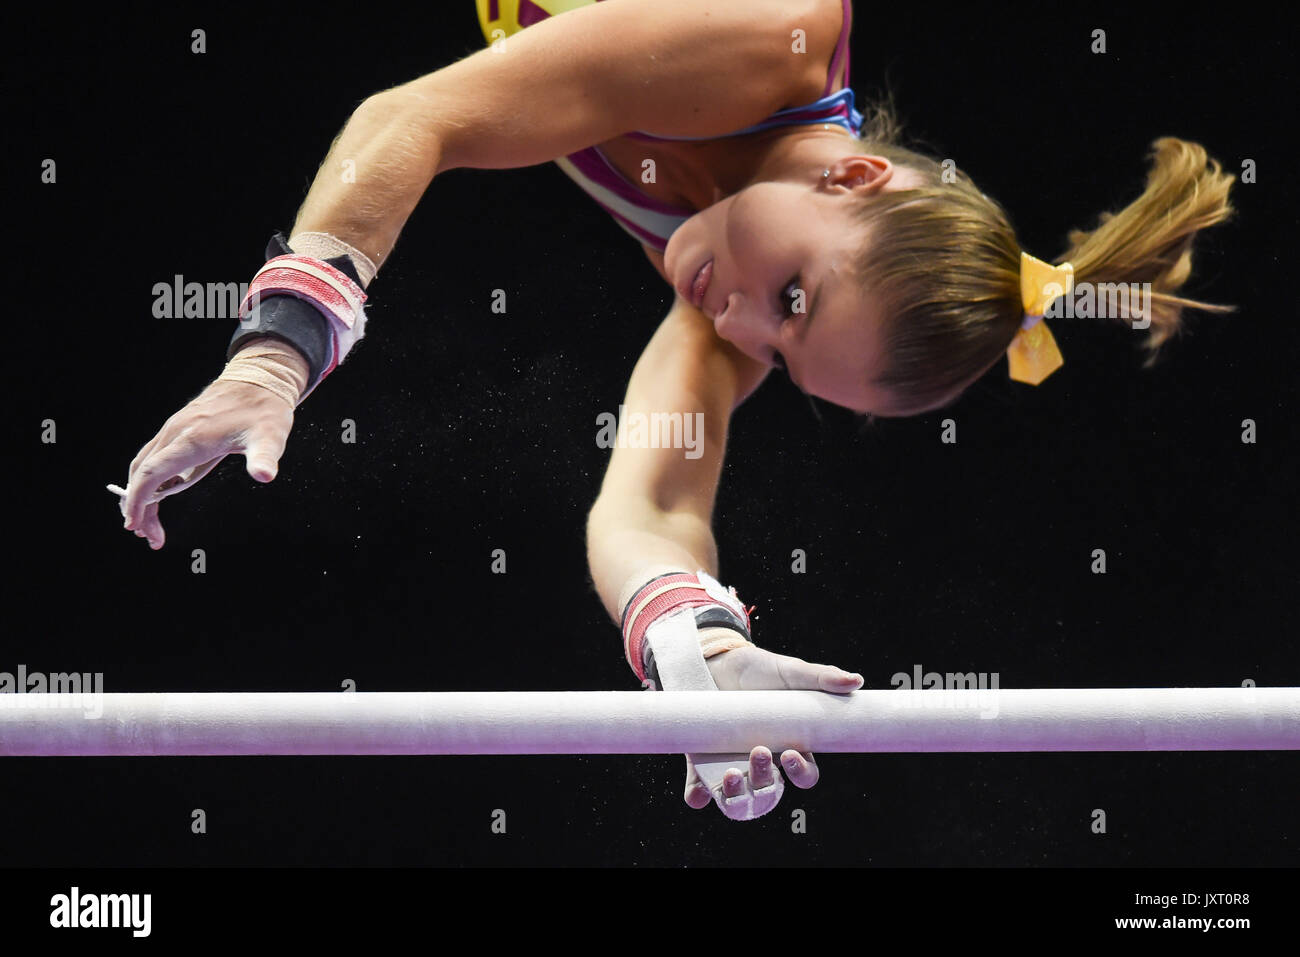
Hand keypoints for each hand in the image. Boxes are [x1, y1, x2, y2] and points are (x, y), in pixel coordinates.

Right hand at [115, 379, 294, 548]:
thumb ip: (265, 457)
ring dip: (143, 495)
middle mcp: (176, 433)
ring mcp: (175, 429)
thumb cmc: (264, 409)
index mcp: (192, 439)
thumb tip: (265, 474)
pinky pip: (155, 456)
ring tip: (151, 525)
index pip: (151, 473)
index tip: (134, 526)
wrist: (260, 377)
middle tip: (150, 538)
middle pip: (142, 474)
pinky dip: (151, 479)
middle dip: (139, 508)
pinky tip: (161, 495)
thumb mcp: (270, 435)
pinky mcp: (179, 428)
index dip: (139, 501)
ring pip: (145, 465)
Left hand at [682, 636, 861, 819]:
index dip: (801, 774)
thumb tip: (855, 681)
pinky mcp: (702, 761)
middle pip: (770, 790)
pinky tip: (697, 795)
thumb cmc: (760, 671)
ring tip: (731, 774)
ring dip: (736, 795)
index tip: (790, 754)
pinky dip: (697, 797)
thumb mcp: (790, 672)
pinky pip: (699, 791)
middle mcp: (761, 762)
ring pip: (738, 798)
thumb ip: (820, 677)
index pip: (804, 774)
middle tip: (759, 751)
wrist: (718, 660)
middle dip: (764, 779)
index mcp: (789, 746)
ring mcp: (731, 764)